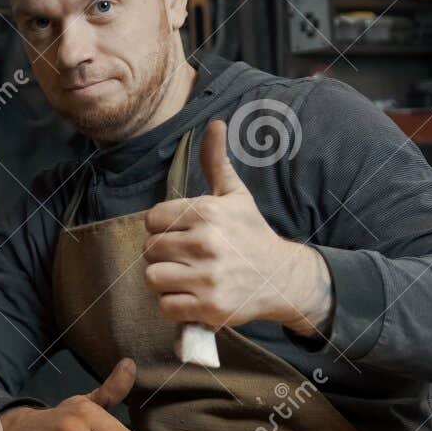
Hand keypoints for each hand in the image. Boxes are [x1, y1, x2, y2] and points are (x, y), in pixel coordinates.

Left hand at [142, 119, 332, 336]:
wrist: (282, 277)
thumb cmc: (252, 234)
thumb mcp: (236, 196)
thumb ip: (217, 162)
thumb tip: (214, 123)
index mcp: (208, 212)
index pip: (153, 219)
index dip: (162, 228)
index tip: (179, 234)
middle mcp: (206, 243)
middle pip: (149, 249)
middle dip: (162, 254)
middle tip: (183, 257)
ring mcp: (208, 277)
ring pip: (153, 277)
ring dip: (165, 279)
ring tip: (184, 276)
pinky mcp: (210, 307)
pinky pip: (166, 305)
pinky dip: (173, 303)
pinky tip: (190, 295)